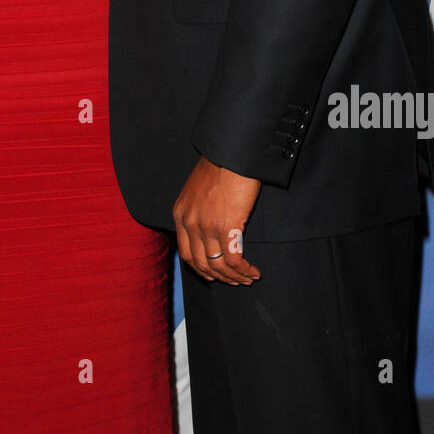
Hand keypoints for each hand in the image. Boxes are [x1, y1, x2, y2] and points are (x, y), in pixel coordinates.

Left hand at [173, 156, 260, 284]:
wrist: (232, 153)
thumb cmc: (220, 165)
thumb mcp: (197, 189)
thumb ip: (198, 209)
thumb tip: (209, 227)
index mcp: (180, 214)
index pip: (186, 253)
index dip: (201, 268)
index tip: (214, 274)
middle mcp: (189, 223)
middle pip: (201, 264)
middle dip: (219, 277)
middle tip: (234, 281)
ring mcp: (206, 227)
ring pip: (219, 265)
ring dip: (235, 277)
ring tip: (248, 279)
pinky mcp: (226, 227)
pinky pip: (234, 259)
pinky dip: (244, 270)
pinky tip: (253, 272)